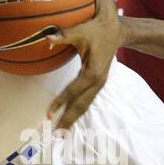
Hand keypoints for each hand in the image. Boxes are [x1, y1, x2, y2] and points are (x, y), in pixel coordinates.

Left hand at [45, 9, 120, 130]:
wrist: (116, 29)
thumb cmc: (98, 29)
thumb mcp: (82, 30)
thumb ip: (64, 35)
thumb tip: (46, 38)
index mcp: (93, 72)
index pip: (73, 91)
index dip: (60, 102)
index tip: (49, 114)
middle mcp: (98, 81)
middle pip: (81, 105)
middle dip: (68, 120)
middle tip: (56, 135)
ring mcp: (99, 83)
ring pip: (85, 105)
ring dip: (73, 118)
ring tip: (61, 132)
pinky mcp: (98, 82)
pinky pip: (86, 100)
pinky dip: (78, 110)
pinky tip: (69, 117)